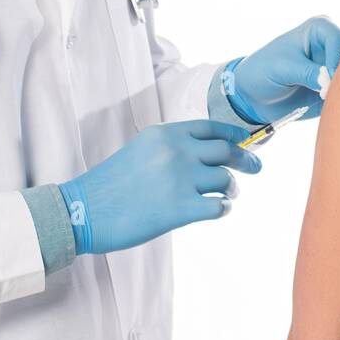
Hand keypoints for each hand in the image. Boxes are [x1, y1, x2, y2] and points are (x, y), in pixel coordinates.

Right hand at [58, 119, 260, 255]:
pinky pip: (219, 206)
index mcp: (166, 134)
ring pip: (226, 179)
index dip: (235, 134)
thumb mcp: (142, 150)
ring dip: (231, 188)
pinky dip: (222, 209)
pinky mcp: (180, 208)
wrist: (83, 211)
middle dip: (246, 159)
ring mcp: (180, 179)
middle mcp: (176, 152)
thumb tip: (210, 154)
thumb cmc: (111, 185)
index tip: (247, 140)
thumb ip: (173, 147)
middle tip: (255, 167)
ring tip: (226, 195)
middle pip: (226, 150)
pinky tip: (217, 210)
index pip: (212, 127)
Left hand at [224, 16, 339, 123]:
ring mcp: (337, 64)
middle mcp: (333, 44)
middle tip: (331, 92)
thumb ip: (308, 73)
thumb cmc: (263, 72)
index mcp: (320, 29)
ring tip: (328, 99)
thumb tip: (329, 82)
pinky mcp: (337, 84)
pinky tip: (332, 106)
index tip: (327, 80)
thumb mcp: (282, 69)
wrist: (255, 96)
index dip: (336, 59)